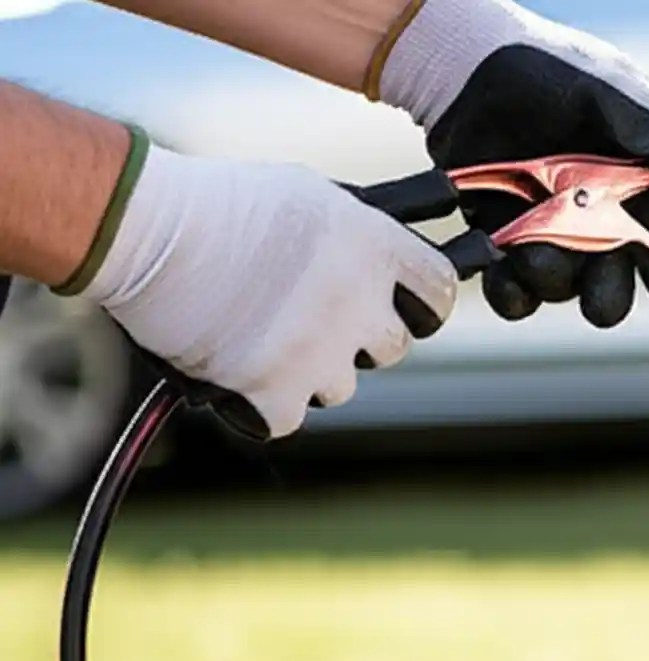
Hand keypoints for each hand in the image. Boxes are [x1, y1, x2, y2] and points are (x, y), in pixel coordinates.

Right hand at [75, 142, 459, 439]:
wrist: (148, 228)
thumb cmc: (222, 203)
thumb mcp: (313, 195)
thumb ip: (361, 232)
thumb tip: (391, 258)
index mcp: (375, 246)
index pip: (439, 290)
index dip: (426, 304)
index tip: (412, 311)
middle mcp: (359, 300)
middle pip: (393, 347)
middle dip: (361, 339)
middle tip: (317, 320)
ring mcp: (320, 349)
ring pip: (341, 385)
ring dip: (311, 371)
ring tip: (266, 336)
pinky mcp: (274, 389)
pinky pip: (286, 418)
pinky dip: (264, 405)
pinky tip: (241, 373)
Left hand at [373, 0, 648, 327]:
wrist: (469, 68)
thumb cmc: (552, 72)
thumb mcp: (613, 96)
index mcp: (642, 189)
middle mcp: (601, 221)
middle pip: (616, 286)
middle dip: (608, 295)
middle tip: (596, 287)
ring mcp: (552, 237)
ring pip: (564, 290)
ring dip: (554, 282)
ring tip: (535, 253)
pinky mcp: (505, 245)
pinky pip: (515, 291)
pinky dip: (512, 291)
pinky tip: (506, 269)